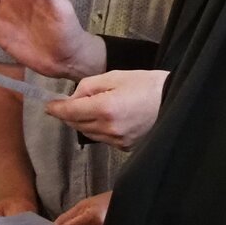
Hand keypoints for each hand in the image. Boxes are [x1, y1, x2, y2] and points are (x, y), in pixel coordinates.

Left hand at [45, 70, 167, 149]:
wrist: (176, 100)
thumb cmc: (147, 84)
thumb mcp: (115, 76)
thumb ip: (88, 87)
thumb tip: (73, 98)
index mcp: (105, 108)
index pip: (70, 112)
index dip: (56, 109)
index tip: (48, 106)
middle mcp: (109, 129)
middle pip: (76, 124)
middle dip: (71, 113)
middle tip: (74, 101)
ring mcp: (118, 141)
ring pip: (88, 133)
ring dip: (84, 121)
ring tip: (96, 107)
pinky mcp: (125, 148)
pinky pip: (103, 139)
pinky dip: (99, 129)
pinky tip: (109, 117)